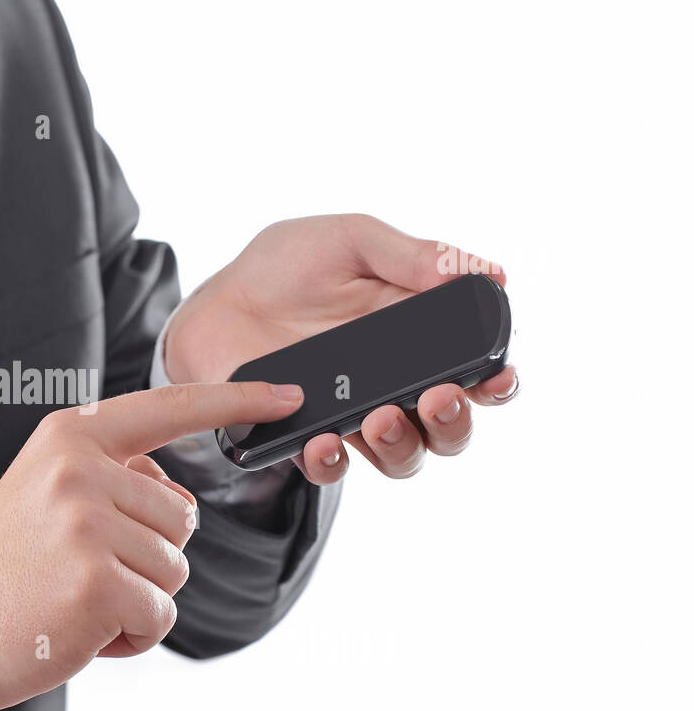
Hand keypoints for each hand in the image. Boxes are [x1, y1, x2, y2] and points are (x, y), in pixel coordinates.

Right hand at [0, 381, 304, 710]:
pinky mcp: (97, 582)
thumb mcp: (45, 494)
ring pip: (176, 568)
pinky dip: (133, 635)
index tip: (286, 395)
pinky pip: (161, 613)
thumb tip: (184, 503)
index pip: (169, 408)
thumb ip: (114, 479)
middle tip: (77, 572)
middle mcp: (80, 469)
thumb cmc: (1, 572)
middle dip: (146, 559)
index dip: (236, 400)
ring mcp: (88, 523)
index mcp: (69, 437)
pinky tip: (81, 629)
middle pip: (184, 517)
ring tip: (74, 599)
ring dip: (138, 600)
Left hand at [163, 214, 519, 483]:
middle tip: (438, 398)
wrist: (213, 298)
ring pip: (399, 458)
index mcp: (417, 340)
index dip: (497, 383)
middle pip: (448, 429)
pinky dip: (331, 463)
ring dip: (401, 446)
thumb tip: (492, 272)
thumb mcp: (351, 241)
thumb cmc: (286, 266)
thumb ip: (415, 256)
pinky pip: (328, 468)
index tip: (497, 376)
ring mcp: (349, 416)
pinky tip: (325, 442)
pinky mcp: (300, 436)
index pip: (475, 374)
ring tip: (381, 416)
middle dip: (454, 423)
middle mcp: (393, 387)